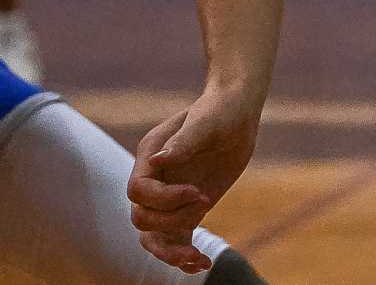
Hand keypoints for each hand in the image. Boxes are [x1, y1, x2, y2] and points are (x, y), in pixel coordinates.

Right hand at [128, 90, 260, 271]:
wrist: (237, 115)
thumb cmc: (220, 111)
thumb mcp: (205, 122)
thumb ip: (182, 142)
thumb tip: (158, 161)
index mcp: (150, 156)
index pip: (138, 191)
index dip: (165, 199)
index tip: (199, 192)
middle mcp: (156, 179)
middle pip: (141, 217)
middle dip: (169, 223)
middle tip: (204, 207)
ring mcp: (170, 197)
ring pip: (153, 236)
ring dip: (171, 252)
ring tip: (198, 259)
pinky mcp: (188, 209)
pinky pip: (176, 240)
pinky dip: (184, 257)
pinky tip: (203, 263)